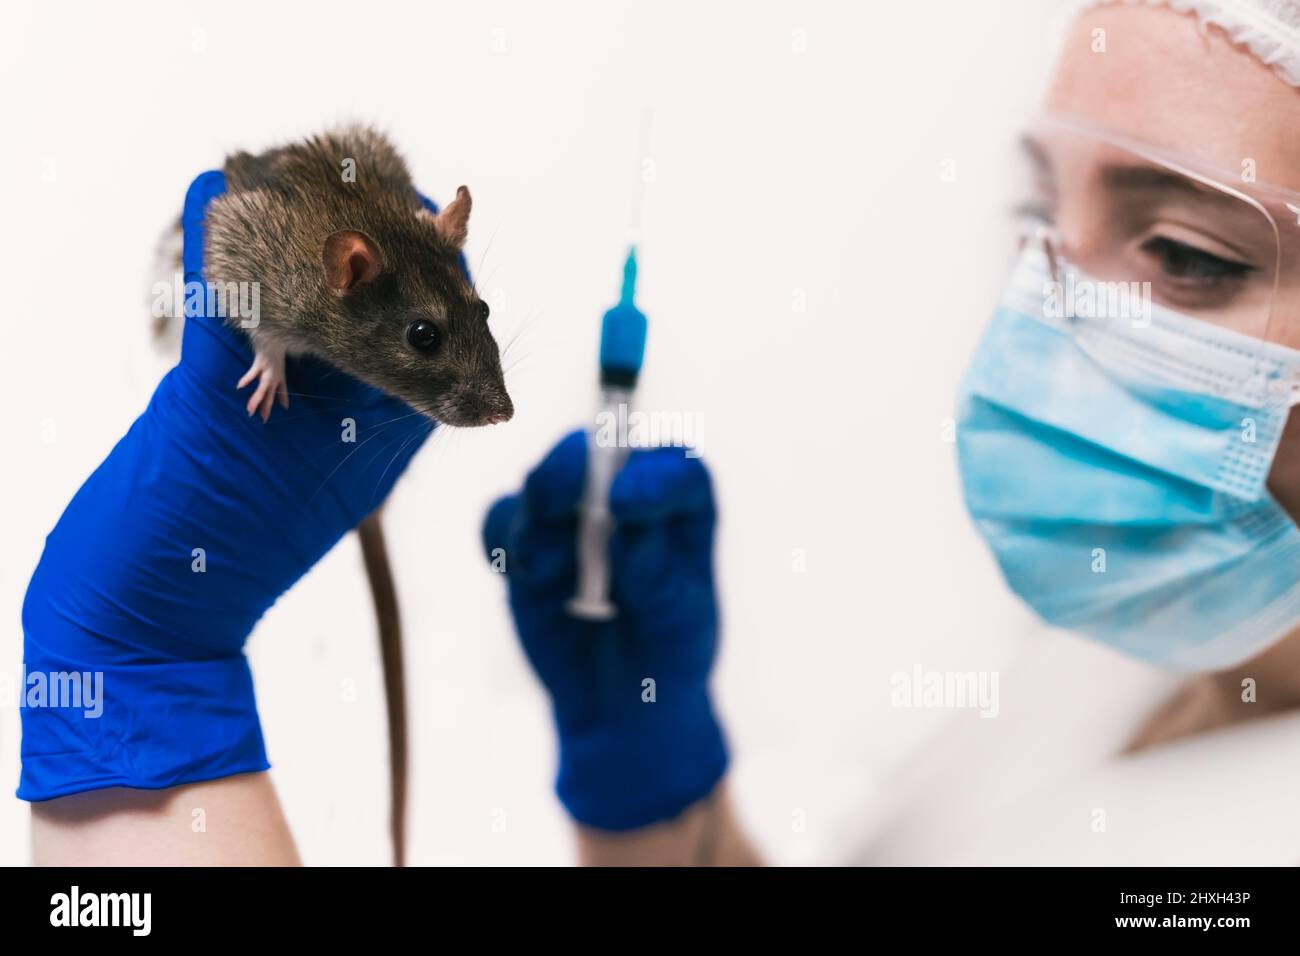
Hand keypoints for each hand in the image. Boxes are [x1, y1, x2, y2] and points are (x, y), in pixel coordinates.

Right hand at [237, 339, 288, 421]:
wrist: (274, 332)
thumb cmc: (276, 348)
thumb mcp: (279, 364)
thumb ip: (278, 377)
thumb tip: (281, 390)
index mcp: (279, 375)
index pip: (280, 392)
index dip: (279, 402)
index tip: (272, 414)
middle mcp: (275, 375)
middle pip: (270, 394)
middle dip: (266, 407)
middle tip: (262, 419)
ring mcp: (268, 369)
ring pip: (263, 387)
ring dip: (257, 399)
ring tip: (250, 410)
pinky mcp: (261, 362)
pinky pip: (253, 373)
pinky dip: (246, 379)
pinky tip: (240, 387)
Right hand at [483, 430, 727, 829]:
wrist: (620, 705)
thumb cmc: (667, 654)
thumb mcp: (678, 626)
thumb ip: (658, 577)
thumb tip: (628, 523)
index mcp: (682, 507)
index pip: (674, 467)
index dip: (652, 475)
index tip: (629, 502)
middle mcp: (627, 495)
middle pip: (600, 451)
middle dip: (575, 465)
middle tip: (563, 495)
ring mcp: (573, 515)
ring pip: (545, 481)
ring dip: (538, 509)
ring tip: (543, 563)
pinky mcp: (528, 541)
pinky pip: (501, 520)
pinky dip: (506, 542)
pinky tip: (525, 578)